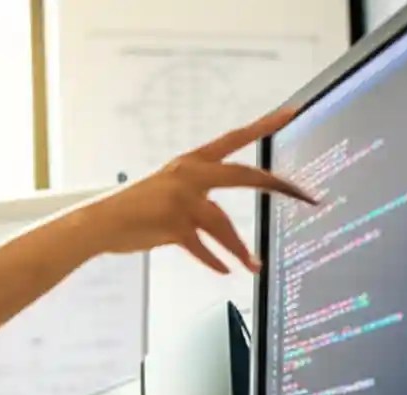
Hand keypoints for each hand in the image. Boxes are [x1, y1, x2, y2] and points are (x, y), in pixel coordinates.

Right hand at [76, 107, 316, 273]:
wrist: (100, 223)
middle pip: (243, 174)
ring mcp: (180, 199)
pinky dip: (215, 260)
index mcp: (190, 162)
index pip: (234, 138)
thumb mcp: (168, 191)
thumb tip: (222, 225)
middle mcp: (188, 175)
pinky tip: (226, 270)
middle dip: (278, 185)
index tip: (291, 112)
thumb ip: (197, 198)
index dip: (264, 124)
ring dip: (241, 249)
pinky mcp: (171, 225)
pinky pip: (202, 246)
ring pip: (224, 224)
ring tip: (255, 265)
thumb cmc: (135, 210)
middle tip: (306, 196)